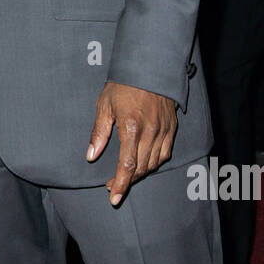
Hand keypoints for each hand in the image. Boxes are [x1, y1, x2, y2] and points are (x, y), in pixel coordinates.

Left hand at [87, 81, 176, 205]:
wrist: (150, 66)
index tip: (113, 197)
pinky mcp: (172, 127)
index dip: (120, 184)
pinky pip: (165, 153)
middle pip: (141, 168)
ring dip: (140, 173)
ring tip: (126, 175)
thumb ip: (98, 133)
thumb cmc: (124, 84)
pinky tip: (144, 163)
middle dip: (127, 181)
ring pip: (154, 163)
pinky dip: (155, 162)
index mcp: (132, 127)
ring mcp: (164, 130)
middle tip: (112, 185)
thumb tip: (91, 156)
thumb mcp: (104, 105)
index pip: (127, 165)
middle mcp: (151, 131)